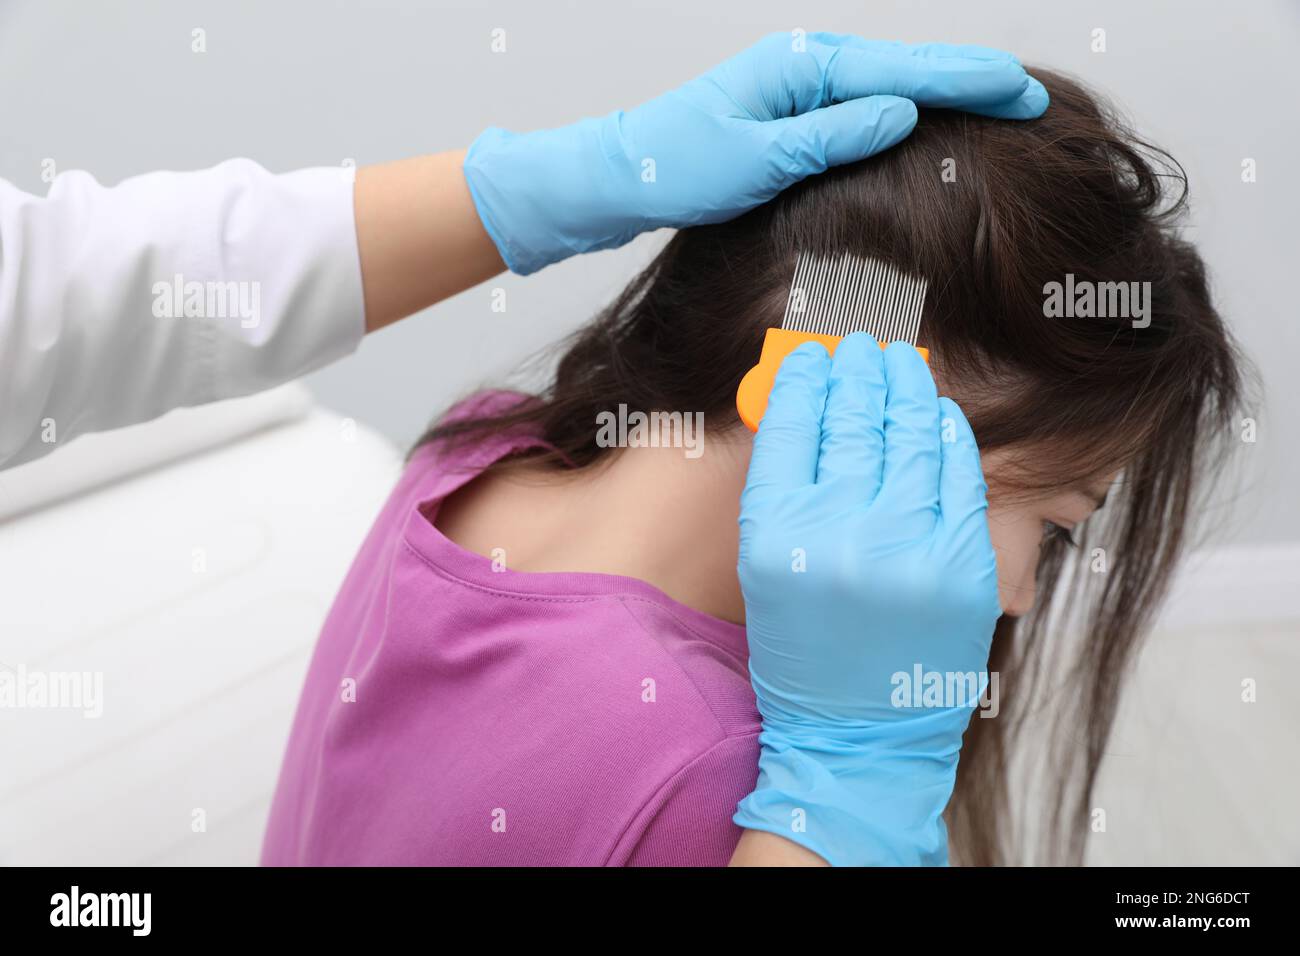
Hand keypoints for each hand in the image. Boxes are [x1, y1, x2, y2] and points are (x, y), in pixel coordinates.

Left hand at [463, 34, 1047, 273]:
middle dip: (973, 80)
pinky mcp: (794, 112)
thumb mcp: (756, 159)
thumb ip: (831, 136)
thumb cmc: (675, 167)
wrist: (620, 175)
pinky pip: (866, 103)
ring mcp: (801, 87)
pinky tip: (931, 122)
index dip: (970, 83)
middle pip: (909, 68)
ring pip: (892, 84)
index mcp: (803, 68)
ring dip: (947, 93)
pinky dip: (908, 109)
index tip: (1025, 95)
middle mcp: (808, 67)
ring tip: (1003, 105)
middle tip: (1036, 97)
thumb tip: (903, 113)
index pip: (905, 72)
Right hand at [732, 333, 1001, 865]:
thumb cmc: (804, 650)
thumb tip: (809, 403)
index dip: (805, 378)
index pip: (792, 426)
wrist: (858, 735)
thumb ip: (783, 488)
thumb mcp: (767, 567)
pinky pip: (957, 475)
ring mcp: (910, 548)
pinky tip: (935, 411)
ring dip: (904, 388)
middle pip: (851, 422)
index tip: (813, 355)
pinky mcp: (963, 565)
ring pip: (909, 437)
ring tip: (898, 361)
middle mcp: (841, 534)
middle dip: (856, 370)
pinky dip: (946, 434)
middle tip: (860, 342)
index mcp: (777, 534)